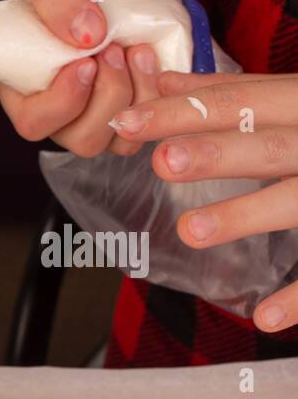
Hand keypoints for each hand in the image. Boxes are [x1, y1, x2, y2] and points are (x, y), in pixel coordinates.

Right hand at [0, 0, 159, 155]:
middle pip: (81, 139)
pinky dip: (160, 91)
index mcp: (24, 84)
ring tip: (135, 48)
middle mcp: (60, 106)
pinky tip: (151, 53)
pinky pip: (152, 120)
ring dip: (137, 94)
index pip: (34, 123)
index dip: (62, 104)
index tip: (84, 63)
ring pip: (120, 139)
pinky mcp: (134, 100)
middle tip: (114, 48)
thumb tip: (86, 35)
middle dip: (108, 97)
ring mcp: (99, 108)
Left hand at [109, 72, 297, 331]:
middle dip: (219, 150)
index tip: (125, 120)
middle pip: (273, 145)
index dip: (185, 109)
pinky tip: (264, 316)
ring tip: (192, 231)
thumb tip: (167, 81)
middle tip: (162, 160)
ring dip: (247, 214)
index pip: (244, 102)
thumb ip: (245, 94)